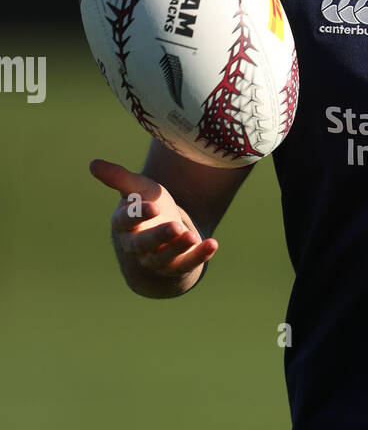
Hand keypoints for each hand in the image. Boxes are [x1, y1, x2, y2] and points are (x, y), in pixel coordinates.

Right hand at [90, 158, 216, 282]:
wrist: (164, 231)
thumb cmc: (148, 205)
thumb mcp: (137, 188)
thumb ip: (119, 178)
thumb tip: (93, 163)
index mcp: (124, 225)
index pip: (125, 222)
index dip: (138, 215)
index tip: (153, 206)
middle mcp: (137, 245)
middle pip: (144, 244)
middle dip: (159, 236)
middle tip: (176, 226)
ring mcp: (156, 258)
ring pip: (164, 257)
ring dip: (178, 248)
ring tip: (192, 235)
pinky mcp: (177, 266)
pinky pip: (187, 264)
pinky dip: (200, 256)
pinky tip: (212, 244)